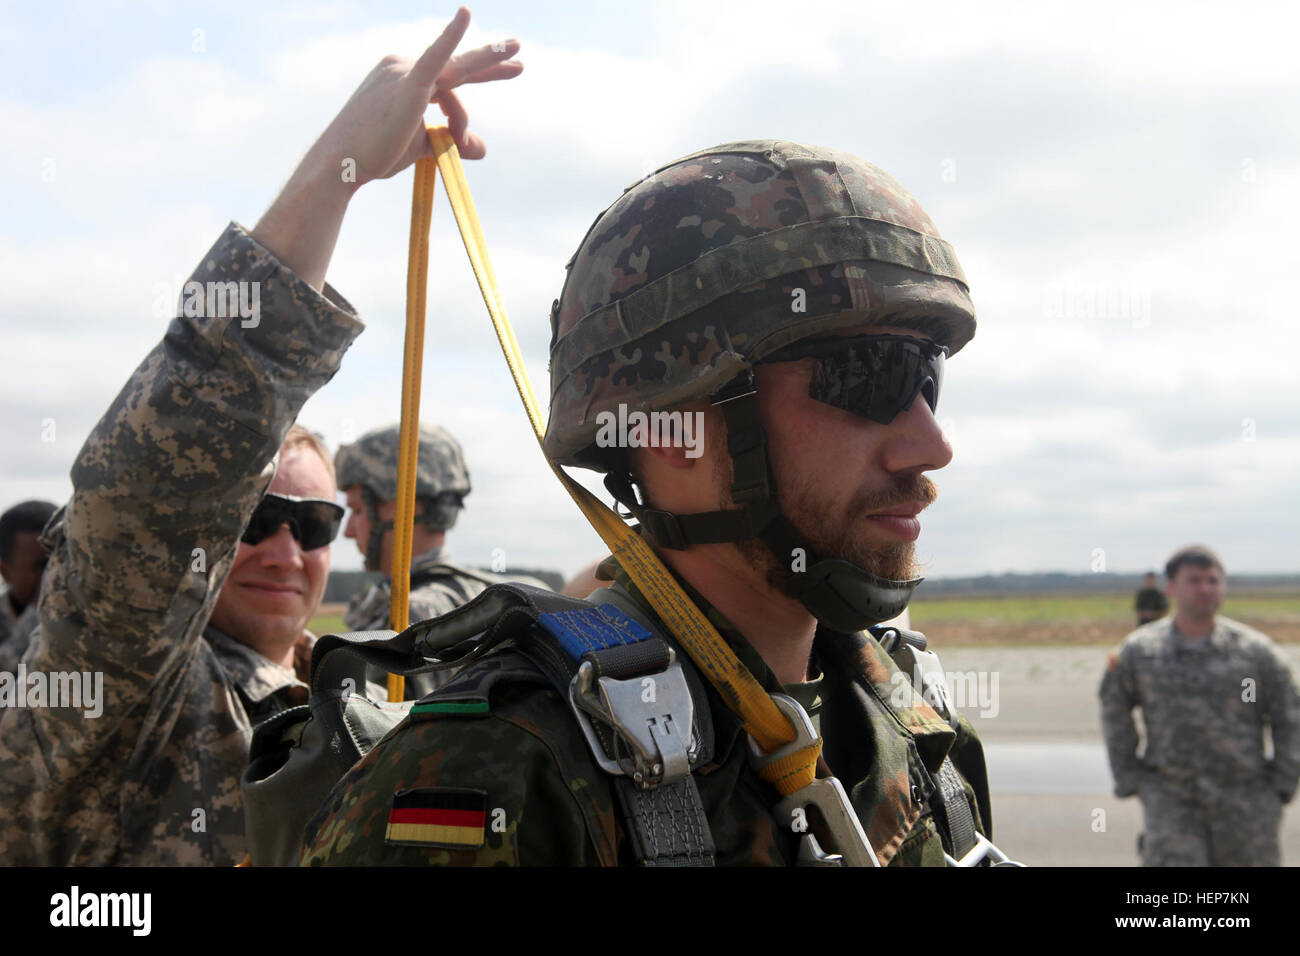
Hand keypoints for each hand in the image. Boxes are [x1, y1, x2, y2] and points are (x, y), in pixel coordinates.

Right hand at [250, 7, 520, 289]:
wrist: (340, 164)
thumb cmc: (374, 154)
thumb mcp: (422, 146)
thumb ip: (453, 141)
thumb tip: (484, 150)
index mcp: (406, 76)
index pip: (453, 74)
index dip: (484, 73)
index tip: (513, 68)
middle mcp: (404, 66)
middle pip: (459, 70)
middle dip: (492, 65)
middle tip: (521, 58)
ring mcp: (404, 72)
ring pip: (454, 94)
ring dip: (459, 123)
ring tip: (456, 142)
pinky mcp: (408, 84)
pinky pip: (435, 59)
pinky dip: (451, 38)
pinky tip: (466, 15)